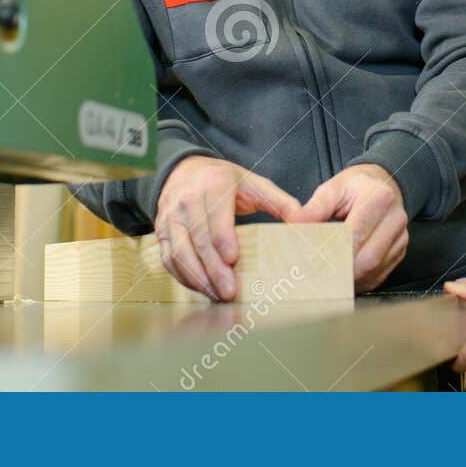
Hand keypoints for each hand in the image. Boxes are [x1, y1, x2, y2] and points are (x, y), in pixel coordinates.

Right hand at [154, 156, 301, 300]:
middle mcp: (188, 200)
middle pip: (198, 239)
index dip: (223, 240)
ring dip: (197, 277)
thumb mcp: (254, 183)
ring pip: (179, 252)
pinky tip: (200, 289)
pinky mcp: (161, 231)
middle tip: (229, 292)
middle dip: (213, 268)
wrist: (184, 170)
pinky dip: (183, 277)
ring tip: (216, 295)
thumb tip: (304, 222)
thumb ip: (281, 202)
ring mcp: (171, 216)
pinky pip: (168, 258)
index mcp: (214, 185)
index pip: (216, 217)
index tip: (233, 261)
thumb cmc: (224, 181)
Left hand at [294, 164, 409, 291]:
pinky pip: (377, 276)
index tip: (309, 263)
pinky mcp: (399, 253)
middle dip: (339, 271)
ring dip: (347, 280)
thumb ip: (313, 209)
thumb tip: (295, 226)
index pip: (354, 235)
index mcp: (379, 198)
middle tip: (313, 277)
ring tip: (323, 279)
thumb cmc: (356, 187)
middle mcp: (395, 219)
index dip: (330, 253)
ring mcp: (400, 238)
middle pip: (366, 258)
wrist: (384, 185)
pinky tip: (341, 278)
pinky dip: (357, 281)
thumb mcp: (333, 188)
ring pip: (372, 271)